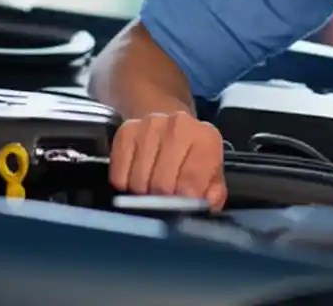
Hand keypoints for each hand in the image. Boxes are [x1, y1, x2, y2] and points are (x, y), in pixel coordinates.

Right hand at [108, 111, 226, 210]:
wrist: (171, 127)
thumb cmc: (193, 158)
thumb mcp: (212, 175)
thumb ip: (213, 193)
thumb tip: (206, 202)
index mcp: (205, 137)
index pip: (191, 179)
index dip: (185, 200)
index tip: (181, 206)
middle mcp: (178, 125)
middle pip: (162, 183)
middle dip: (163, 199)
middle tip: (165, 198)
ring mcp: (150, 126)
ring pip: (138, 181)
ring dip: (143, 192)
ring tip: (152, 187)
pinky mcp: (126, 131)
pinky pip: (119, 174)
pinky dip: (126, 184)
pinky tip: (137, 177)